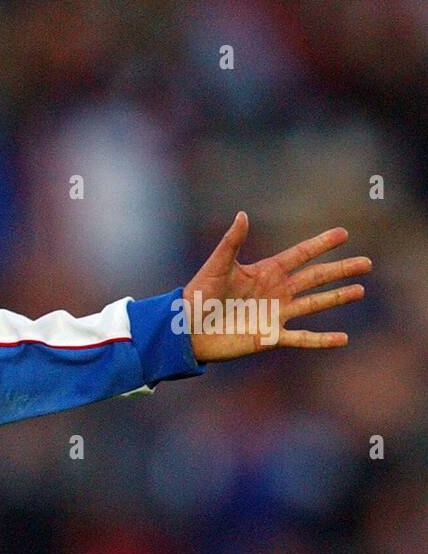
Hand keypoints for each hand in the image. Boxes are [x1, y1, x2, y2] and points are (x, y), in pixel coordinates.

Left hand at [182, 212, 370, 362]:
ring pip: (313, 304)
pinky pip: (302, 338)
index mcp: (265, 272)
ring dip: (337, 297)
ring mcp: (275, 314)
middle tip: (366, 263)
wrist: (186, 330)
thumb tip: (242, 214)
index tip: (343, 233)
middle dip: (340, 270)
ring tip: (360, 290)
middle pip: (315, 278)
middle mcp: (275, 292)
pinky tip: (342, 338)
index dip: (320, 244)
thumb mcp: (217, 266)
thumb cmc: (198, 295)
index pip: (300, 255)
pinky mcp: (270, 337)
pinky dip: (322, 339)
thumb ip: (231, 242)